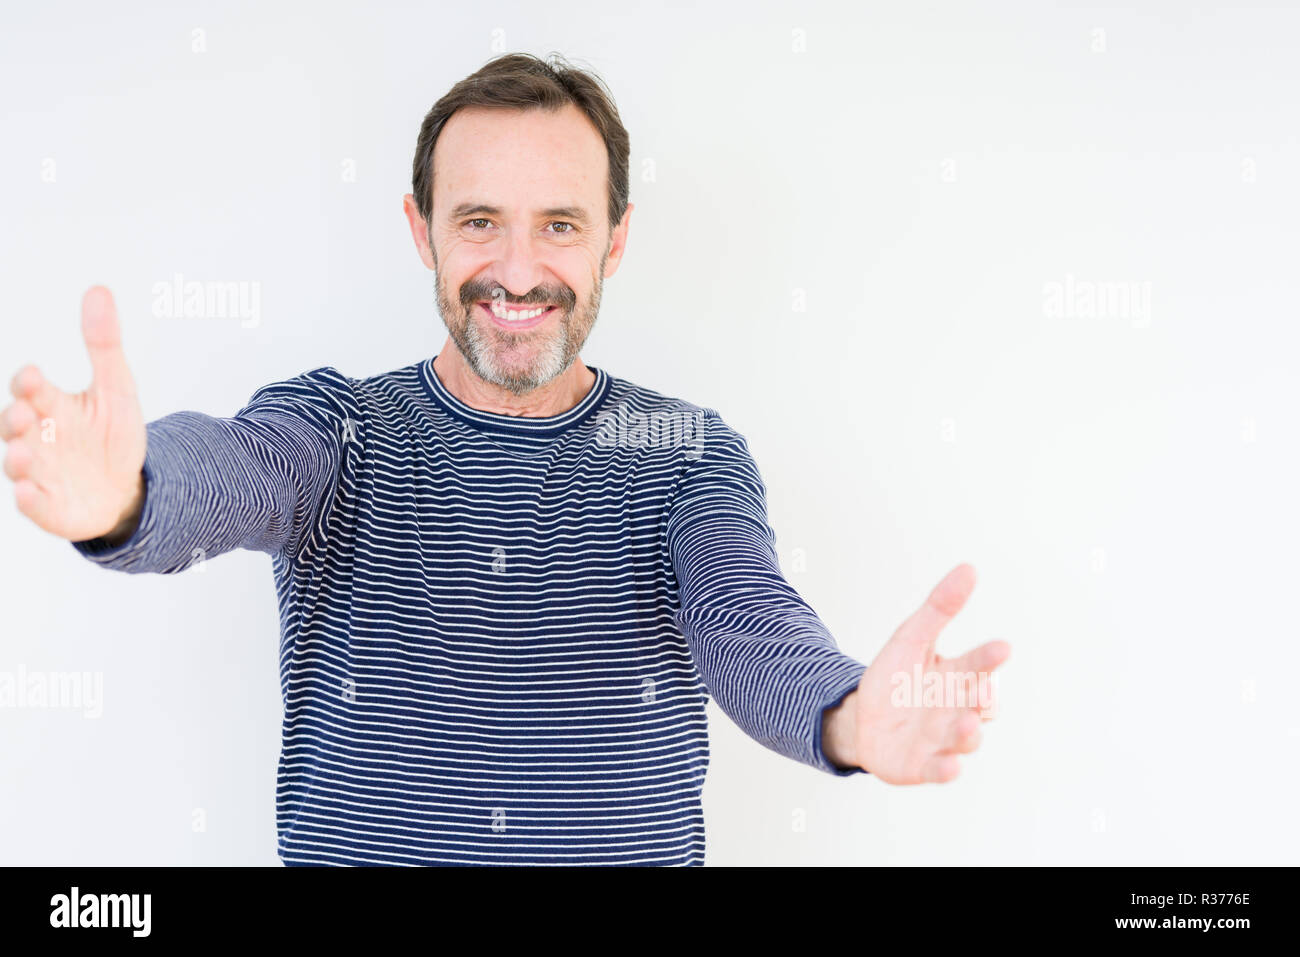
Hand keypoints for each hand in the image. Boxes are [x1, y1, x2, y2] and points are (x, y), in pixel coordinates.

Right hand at [1, 286, 146, 541]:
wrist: (127, 487)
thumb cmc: (112, 434)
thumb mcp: (117, 388)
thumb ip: (103, 344)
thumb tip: (98, 289)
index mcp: (51, 405)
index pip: (31, 389)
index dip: (29, 383)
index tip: (35, 376)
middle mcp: (37, 437)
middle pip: (14, 424)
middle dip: (15, 418)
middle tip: (25, 413)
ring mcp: (39, 472)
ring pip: (17, 463)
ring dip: (17, 458)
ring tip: (24, 453)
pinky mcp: (48, 505)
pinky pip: (32, 503)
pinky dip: (28, 499)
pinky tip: (28, 492)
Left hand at [827, 563, 1010, 783]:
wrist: (862, 718)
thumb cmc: (897, 676)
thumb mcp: (912, 637)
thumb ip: (940, 608)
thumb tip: (969, 568)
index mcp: (957, 677)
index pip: (979, 666)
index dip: (989, 659)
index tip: (1002, 648)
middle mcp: (957, 710)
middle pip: (977, 705)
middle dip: (982, 699)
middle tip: (983, 693)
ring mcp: (943, 740)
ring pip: (963, 739)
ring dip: (967, 734)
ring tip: (968, 724)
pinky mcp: (924, 766)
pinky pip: (939, 770)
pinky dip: (946, 769)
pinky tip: (951, 767)